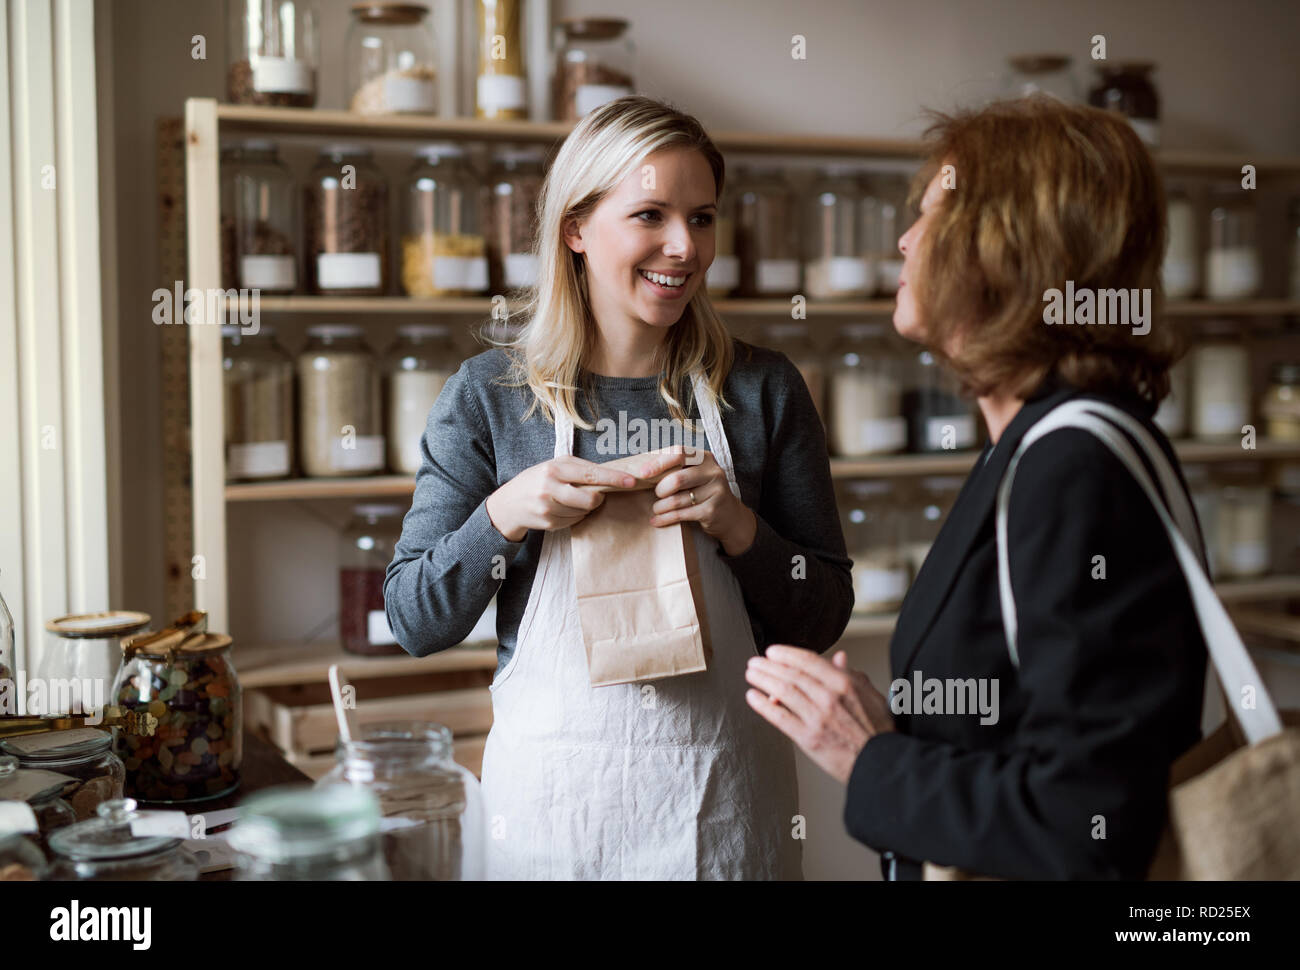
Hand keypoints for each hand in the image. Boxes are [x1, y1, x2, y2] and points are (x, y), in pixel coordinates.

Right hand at [485, 457, 636, 541]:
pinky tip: (561, 509)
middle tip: (596, 495)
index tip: (631, 481)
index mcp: (555, 468)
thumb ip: (578, 469)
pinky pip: (574, 521)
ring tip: (570, 500)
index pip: (591, 474)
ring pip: (583, 512)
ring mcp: (548, 507)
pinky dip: (574, 516)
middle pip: (590, 499)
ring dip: (585, 508)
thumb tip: (609, 474)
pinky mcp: (548, 523)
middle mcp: (550, 487)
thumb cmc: (537, 480)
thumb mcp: (554, 466)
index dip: (613, 479)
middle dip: (599, 499)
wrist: (509, 503)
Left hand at [637, 445, 757, 555]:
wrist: (729, 516)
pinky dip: (665, 518)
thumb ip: (675, 469)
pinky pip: (681, 514)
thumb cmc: (703, 492)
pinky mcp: (712, 510)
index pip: (679, 453)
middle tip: (656, 495)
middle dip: (660, 490)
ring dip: (660, 507)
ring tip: (656, 509)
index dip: (658, 463)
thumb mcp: (694, 475)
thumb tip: (642, 469)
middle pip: (677, 479)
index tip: (642, 473)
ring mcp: (715, 492)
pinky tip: (656, 520)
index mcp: (705, 458)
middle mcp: (713, 472)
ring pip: (677, 500)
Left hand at [744, 646, 895, 784]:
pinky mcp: (808, 738)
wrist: (881, 762)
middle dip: (769, 666)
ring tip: (752, 675)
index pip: (808, 661)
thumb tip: (839, 657)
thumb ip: (852, 675)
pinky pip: (780, 717)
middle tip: (755, 662)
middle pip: (791, 674)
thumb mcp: (870, 694)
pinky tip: (753, 697)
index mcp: (844, 683)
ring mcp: (817, 718)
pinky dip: (763, 705)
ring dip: (763, 680)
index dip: (787, 654)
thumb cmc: (878, 730)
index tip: (773, 652)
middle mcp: (829, 697)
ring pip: (783, 692)